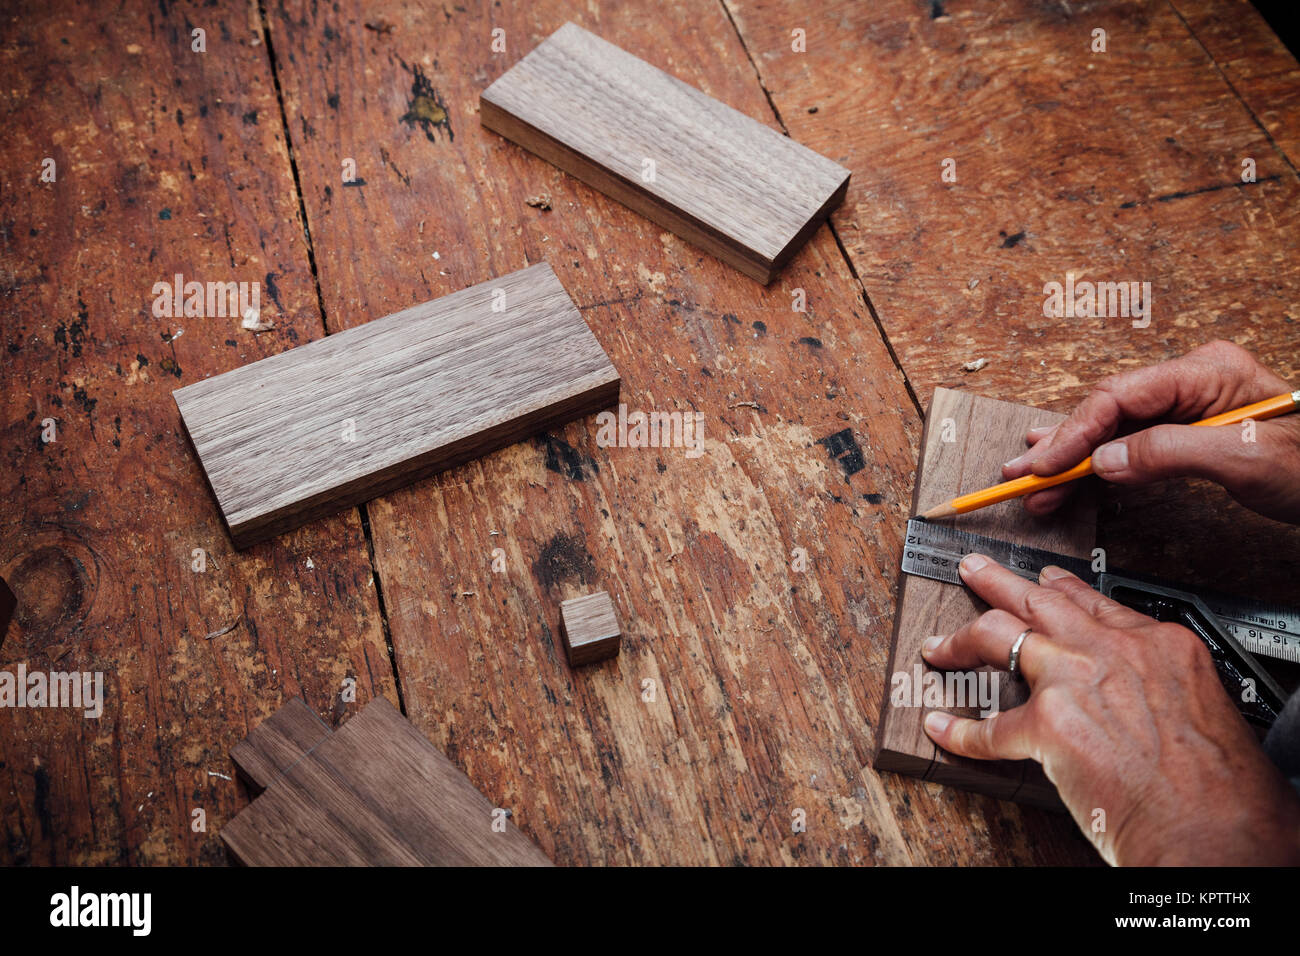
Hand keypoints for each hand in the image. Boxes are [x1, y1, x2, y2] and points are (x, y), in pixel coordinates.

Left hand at [921, 553, 1299, 865]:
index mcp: (1160, 645)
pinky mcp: (1048, 725)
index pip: (1094, 604)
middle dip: (997, 582)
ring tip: (940, 643)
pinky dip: (960, 732)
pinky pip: (988, 727)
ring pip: (1000, 635)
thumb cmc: (1222, 788)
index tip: (1044, 581)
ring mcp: (1075, 681)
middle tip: (972, 569)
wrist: (1215, 830)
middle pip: (1040, 601)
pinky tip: (943, 728)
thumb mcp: (1203, 707)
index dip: (1061, 589)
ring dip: (961, 638)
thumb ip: (1158, 687)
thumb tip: (1132, 697)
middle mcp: (1114, 651)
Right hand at [1003, 340, 1299, 522]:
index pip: (1120, 396)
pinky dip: (1098, 467)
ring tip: (1034, 482)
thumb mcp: (1243, 458)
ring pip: (1113, 431)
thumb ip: (1168, 453)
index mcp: (1206, 371)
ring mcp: (1188, 409)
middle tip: (1022, 476)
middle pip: (1108, 412)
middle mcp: (1192, 384)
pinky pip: (1131, 447)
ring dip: (1072, 460)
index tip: (1046, 465)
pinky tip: (1070, 476)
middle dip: (1062, 447)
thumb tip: (1104, 460)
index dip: (1076, 433)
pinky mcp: (1188, 435)